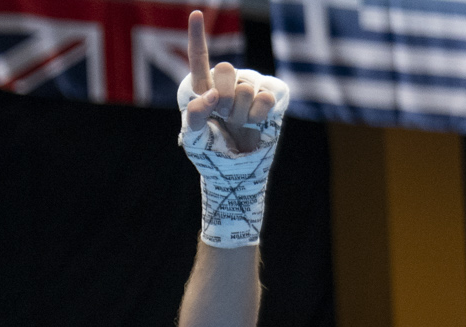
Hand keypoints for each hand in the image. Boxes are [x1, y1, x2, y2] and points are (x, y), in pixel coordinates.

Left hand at [182, 11, 277, 152]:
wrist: (236, 171)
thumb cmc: (210, 153)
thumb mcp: (194, 138)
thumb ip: (194, 117)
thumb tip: (212, 94)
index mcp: (205, 89)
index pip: (200, 60)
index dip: (197, 37)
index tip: (196, 14)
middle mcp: (229, 83)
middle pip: (225, 71)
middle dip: (222, 99)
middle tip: (223, 117)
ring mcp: (251, 87)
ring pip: (245, 89)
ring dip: (240, 114)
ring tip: (237, 124)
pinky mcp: (271, 96)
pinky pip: (265, 98)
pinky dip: (258, 115)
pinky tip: (256, 123)